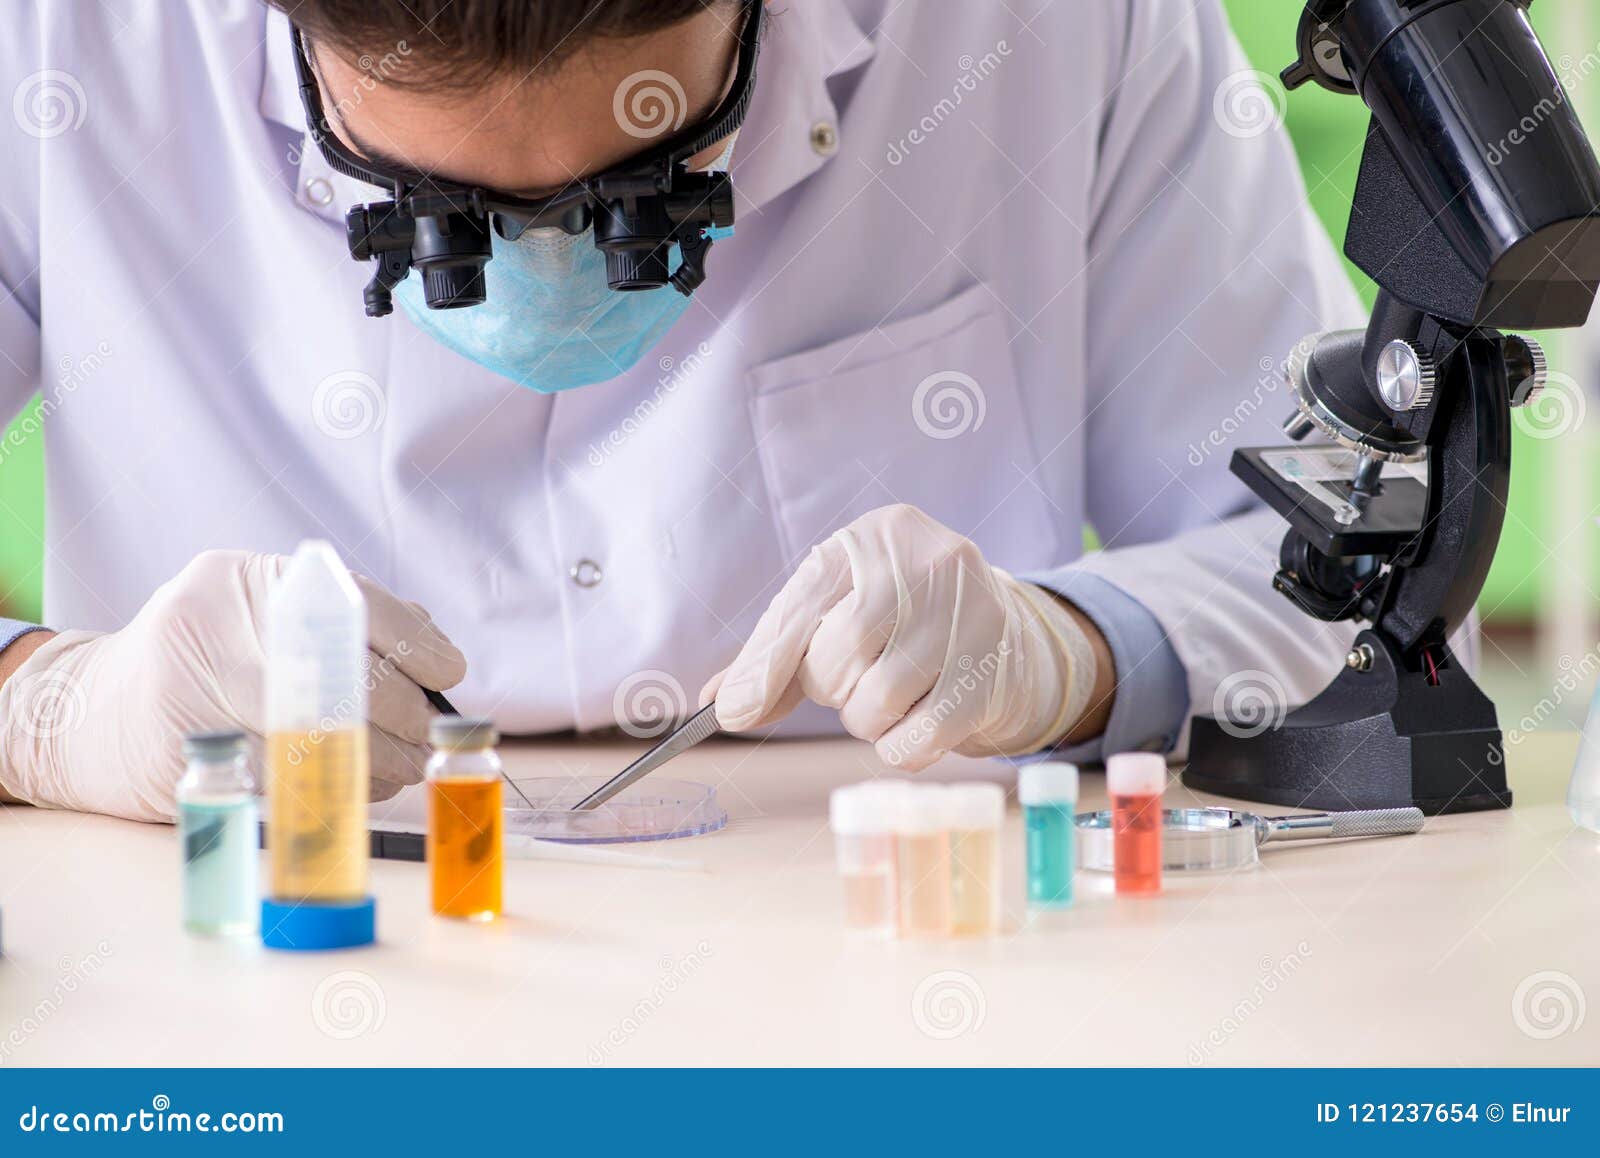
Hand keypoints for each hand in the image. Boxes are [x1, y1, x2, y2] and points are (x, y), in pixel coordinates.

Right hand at [0, 550, 466, 819]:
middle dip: (401, 714)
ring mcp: (193, 682)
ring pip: (319, 730)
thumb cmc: (202, 664)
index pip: (356, 601)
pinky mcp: (182, 746)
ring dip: (376, 758)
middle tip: (427, 737)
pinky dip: (331, 785)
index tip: (447, 673)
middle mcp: (218, 618)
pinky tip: (353, 784)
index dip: (415, 642)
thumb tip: (434, 647)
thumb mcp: (265, 618)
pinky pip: (283, 774)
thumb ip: (346, 622)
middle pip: (344, 672)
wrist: (90, 714)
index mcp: (251, 578)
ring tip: (402, 766)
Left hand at [703, 504, 1102, 770]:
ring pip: (877, 701)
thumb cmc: (897, 619)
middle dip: (829, 687)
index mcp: (876, 537)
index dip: (765, 662)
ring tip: (883, 696)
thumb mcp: (836, 610)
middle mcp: (929, 562)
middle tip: (852, 679)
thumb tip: (719, 706)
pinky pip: (920, 738)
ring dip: (864, 720)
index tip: (733, 713)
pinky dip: (898, 749)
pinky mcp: (995, 670)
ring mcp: (970, 614)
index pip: (806, 600)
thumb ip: (775, 652)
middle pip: (838, 656)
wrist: (1001, 627)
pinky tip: (909, 727)